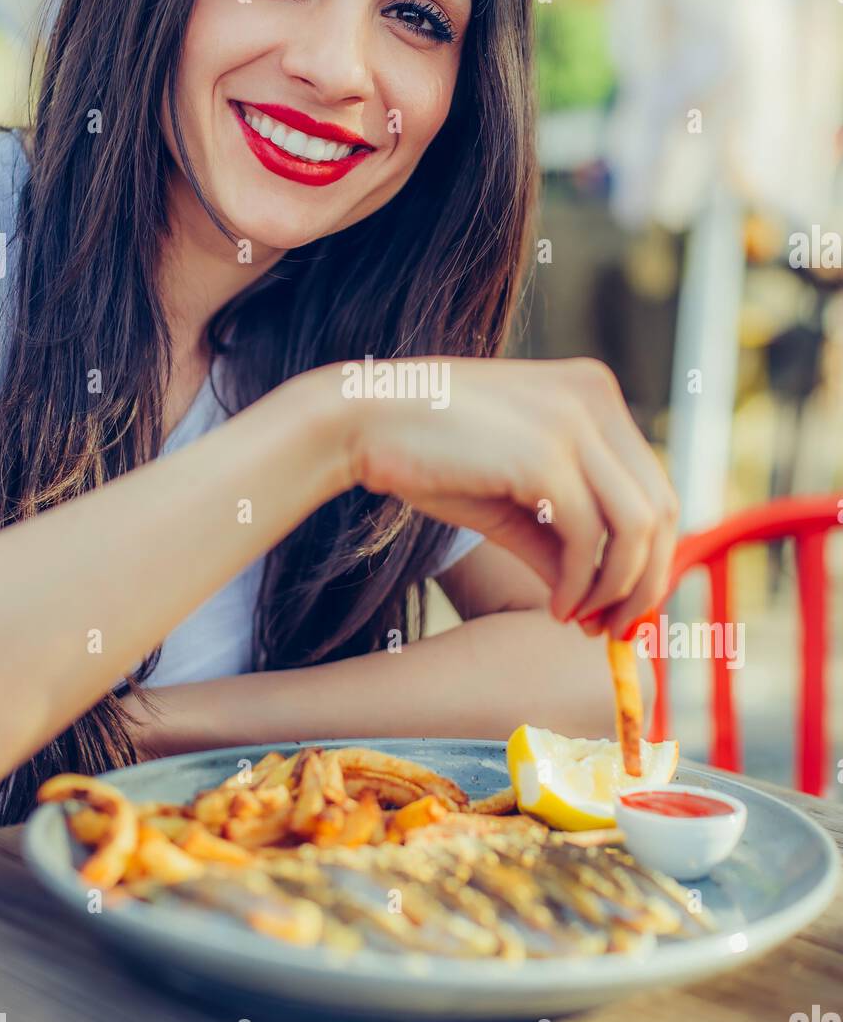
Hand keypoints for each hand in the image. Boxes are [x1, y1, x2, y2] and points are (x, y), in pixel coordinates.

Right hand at [341, 356, 678, 638]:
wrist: (360, 418)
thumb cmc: (428, 454)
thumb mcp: (511, 498)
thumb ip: (560, 537)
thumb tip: (601, 600)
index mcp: (594, 392)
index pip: (654, 484)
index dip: (651, 554)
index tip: (622, 605)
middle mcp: (595, 396)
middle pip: (661, 506)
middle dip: (646, 580)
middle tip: (613, 630)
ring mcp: (574, 420)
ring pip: (638, 526)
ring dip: (617, 589)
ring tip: (580, 622)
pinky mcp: (546, 453)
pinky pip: (588, 538)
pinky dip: (580, 585)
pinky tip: (557, 608)